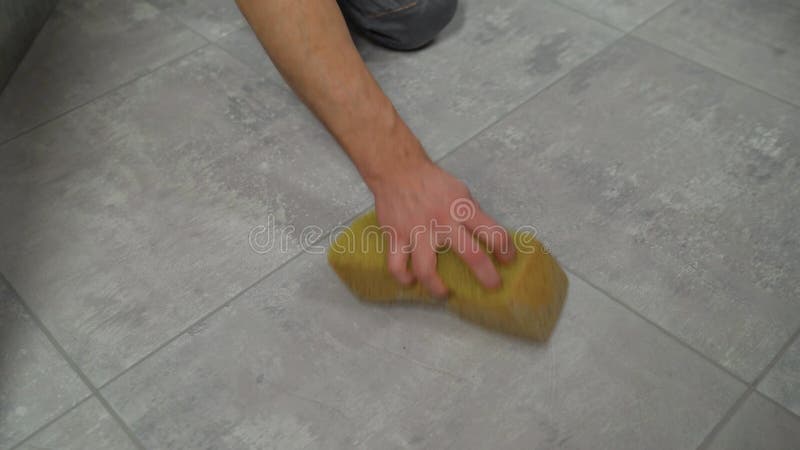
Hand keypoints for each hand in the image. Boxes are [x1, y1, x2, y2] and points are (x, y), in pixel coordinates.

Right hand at [369, 158, 515, 297]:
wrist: (398, 170)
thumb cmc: (432, 182)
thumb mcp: (460, 192)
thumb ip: (471, 214)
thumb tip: (485, 237)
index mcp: (462, 208)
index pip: (493, 232)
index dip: (505, 250)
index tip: (507, 260)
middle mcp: (442, 221)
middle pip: (470, 256)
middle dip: (486, 276)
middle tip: (492, 286)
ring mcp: (417, 230)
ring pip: (426, 269)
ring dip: (436, 288)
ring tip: (443, 293)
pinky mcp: (395, 235)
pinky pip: (396, 265)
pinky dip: (403, 277)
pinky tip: (410, 280)